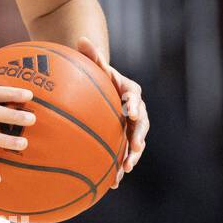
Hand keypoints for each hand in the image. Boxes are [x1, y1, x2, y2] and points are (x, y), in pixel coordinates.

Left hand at [77, 37, 147, 185]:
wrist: (102, 88)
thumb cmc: (97, 75)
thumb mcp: (95, 65)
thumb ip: (91, 55)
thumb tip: (81, 38)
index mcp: (129, 91)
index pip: (134, 97)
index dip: (134, 105)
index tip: (130, 112)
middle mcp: (135, 109)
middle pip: (140, 125)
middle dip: (138, 137)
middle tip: (134, 147)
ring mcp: (131, 126)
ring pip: (134, 142)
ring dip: (131, 156)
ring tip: (125, 169)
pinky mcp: (123, 138)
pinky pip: (122, 153)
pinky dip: (118, 167)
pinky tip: (112, 183)